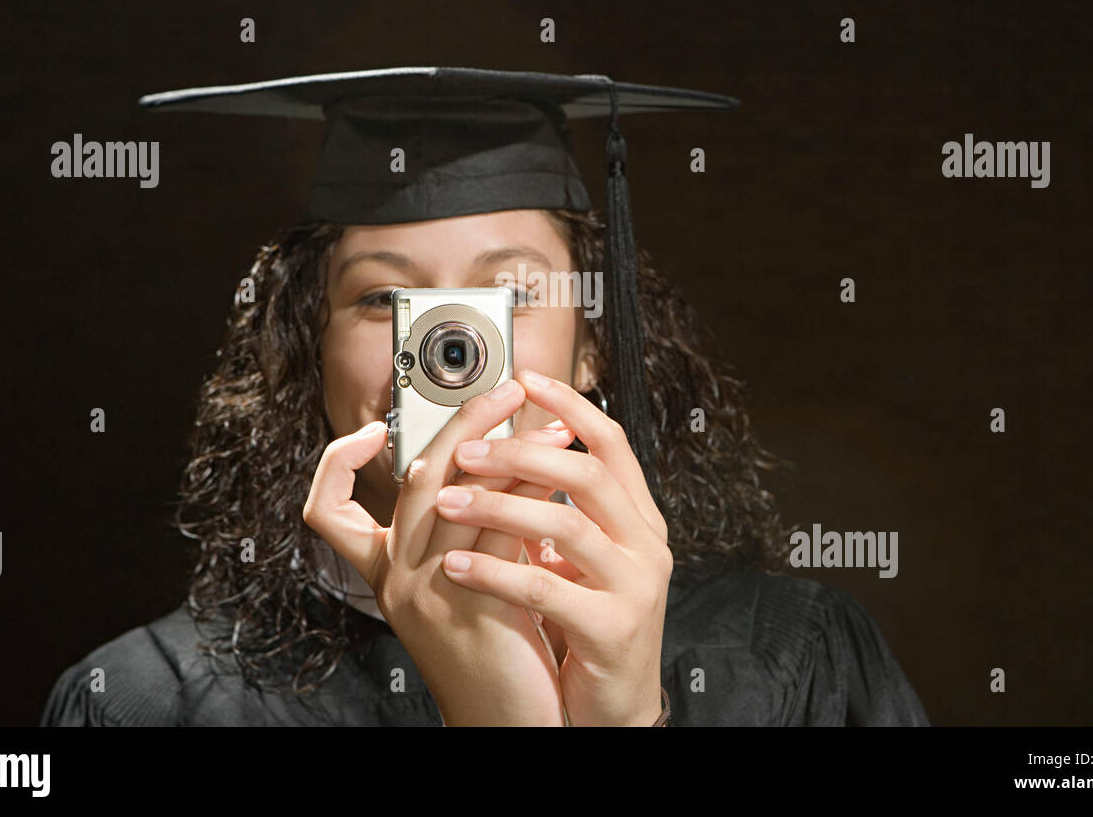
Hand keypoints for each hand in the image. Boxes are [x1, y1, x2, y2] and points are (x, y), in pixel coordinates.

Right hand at [302, 380, 576, 725]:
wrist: (509, 721)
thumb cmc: (495, 649)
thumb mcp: (465, 579)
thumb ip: (466, 527)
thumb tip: (499, 456)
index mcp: (386, 572)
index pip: (326, 509)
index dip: (337, 461)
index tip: (375, 428)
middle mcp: (397, 579)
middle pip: (414, 477)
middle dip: (465, 420)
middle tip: (510, 392)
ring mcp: (429, 594)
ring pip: (456, 495)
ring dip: (512, 450)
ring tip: (554, 430)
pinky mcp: (471, 608)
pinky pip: (495, 532)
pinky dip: (530, 495)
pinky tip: (560, 482)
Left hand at [435, 368, 673, 725]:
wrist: (610, 711)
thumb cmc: (585, 630)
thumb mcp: (575, 559)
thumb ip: (551, 510)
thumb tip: (499, 456)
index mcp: (637, 519)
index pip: (610, 442)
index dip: (569, 406)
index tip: (526, 381)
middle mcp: (645, 544)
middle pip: (586, 473)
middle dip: (518, 454)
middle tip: (467, 451)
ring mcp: (634, 586)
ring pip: (566, 524)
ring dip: (498, 506)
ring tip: (448, 501)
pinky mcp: (613, 628)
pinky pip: (546, 588)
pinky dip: (495, 572)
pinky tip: (457, 565)